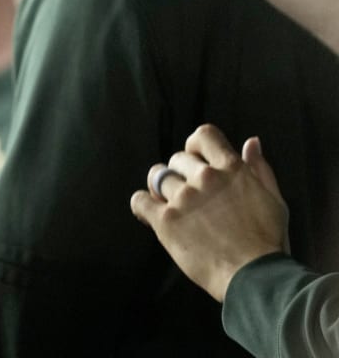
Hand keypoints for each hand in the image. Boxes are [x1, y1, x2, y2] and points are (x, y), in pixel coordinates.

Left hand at [130, 124, 289, 302]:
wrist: (255, 276)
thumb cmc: (268, 241)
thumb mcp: (273, 200)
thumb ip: (259, 169)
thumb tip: (251, 142)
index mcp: (232, 169)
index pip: (204, 135)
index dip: (196, 146)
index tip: (196, 159)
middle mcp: (205, 178)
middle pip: (178, 159)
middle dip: (182, 174)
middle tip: (190, 196)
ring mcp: (184, 198)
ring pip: (157, 177)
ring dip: (162, 189)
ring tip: (172, 206)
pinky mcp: (166, 220)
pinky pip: (139, 201)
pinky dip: (142, 205)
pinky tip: (150, 215)